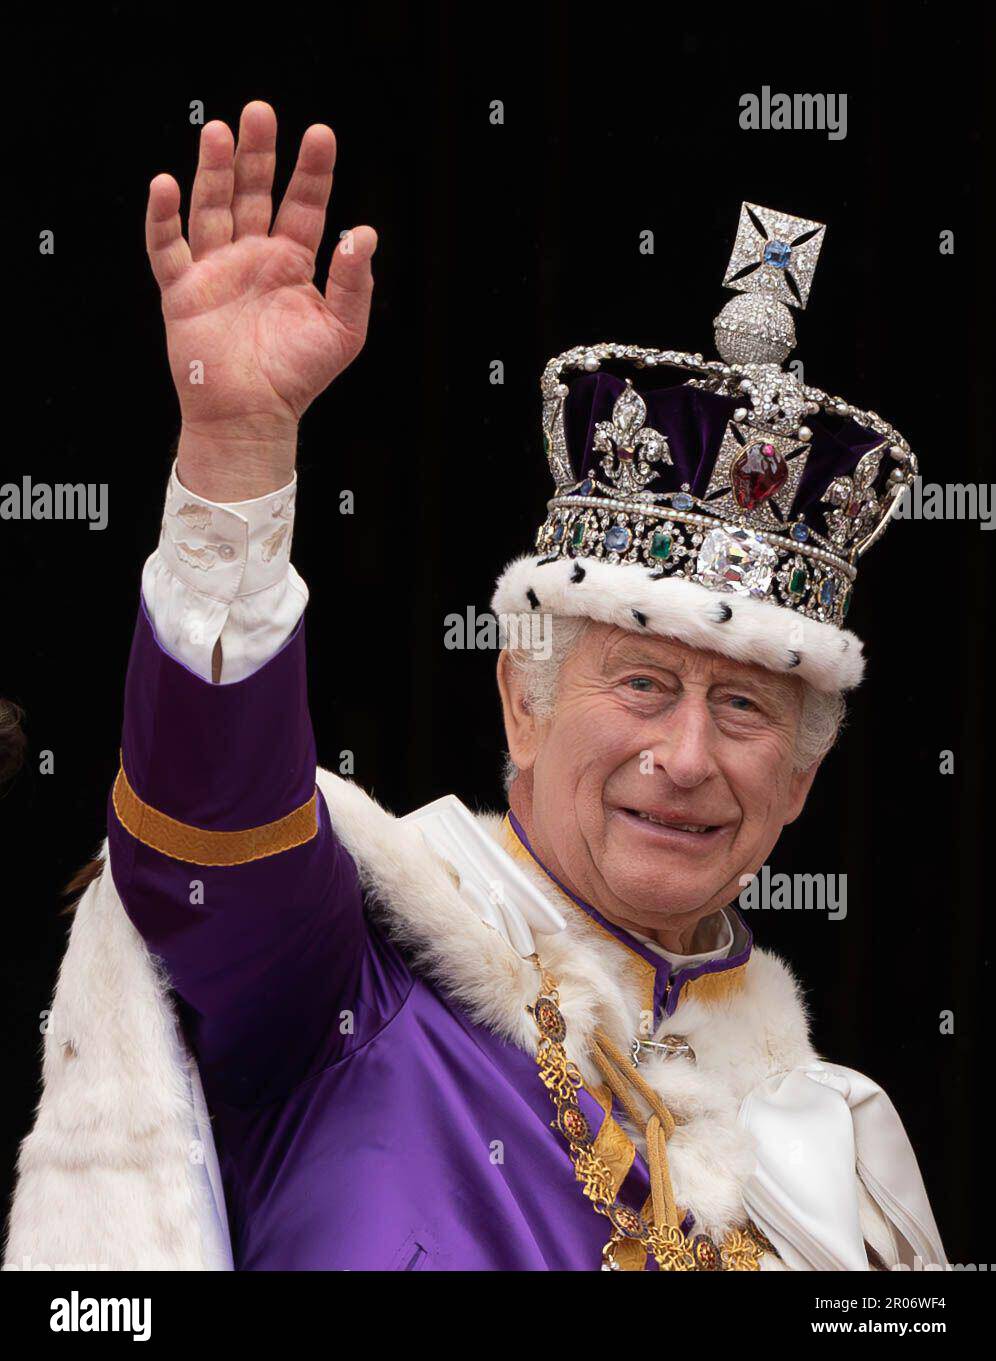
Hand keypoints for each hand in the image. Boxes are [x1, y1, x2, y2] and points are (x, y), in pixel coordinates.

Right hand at [145, 101, 375, 499]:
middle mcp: (253, 257)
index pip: (304, 204)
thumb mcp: (343, 332)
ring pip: (212, 208)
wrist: (253, 418)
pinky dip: (163, 217)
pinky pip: (166, 247)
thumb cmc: (298, 377)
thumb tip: (362, 234)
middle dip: (258, 154)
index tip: (321, 134)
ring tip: (219, 132)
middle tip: (261, 112)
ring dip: (214, 171)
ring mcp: (215, 270)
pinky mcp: (182, 291)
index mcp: (292, 263)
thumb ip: (354, 283)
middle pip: (254, 192)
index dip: (312, 171)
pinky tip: (165, 185)